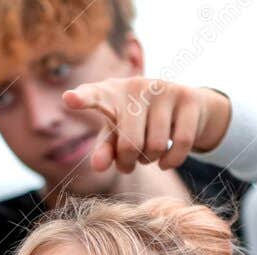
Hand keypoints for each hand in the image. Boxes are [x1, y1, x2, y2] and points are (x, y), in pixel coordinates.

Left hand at [63, 79, 231, 173]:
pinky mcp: (188, 97)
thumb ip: (105, 150)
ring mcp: (163, 89)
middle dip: (129, 162)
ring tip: (149, 155)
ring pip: (155, 146)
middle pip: (129, 144)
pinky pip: (180, 143)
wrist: (184, 108)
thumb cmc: (139, 125)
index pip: (92, 96)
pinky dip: (171, 161)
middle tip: (130, 161)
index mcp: (110, 93)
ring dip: (151, 161)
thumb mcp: (117, 137)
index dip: (82, 99)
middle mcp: (135, 86)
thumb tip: (98, 167)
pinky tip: (166, 161)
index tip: (69, 99)